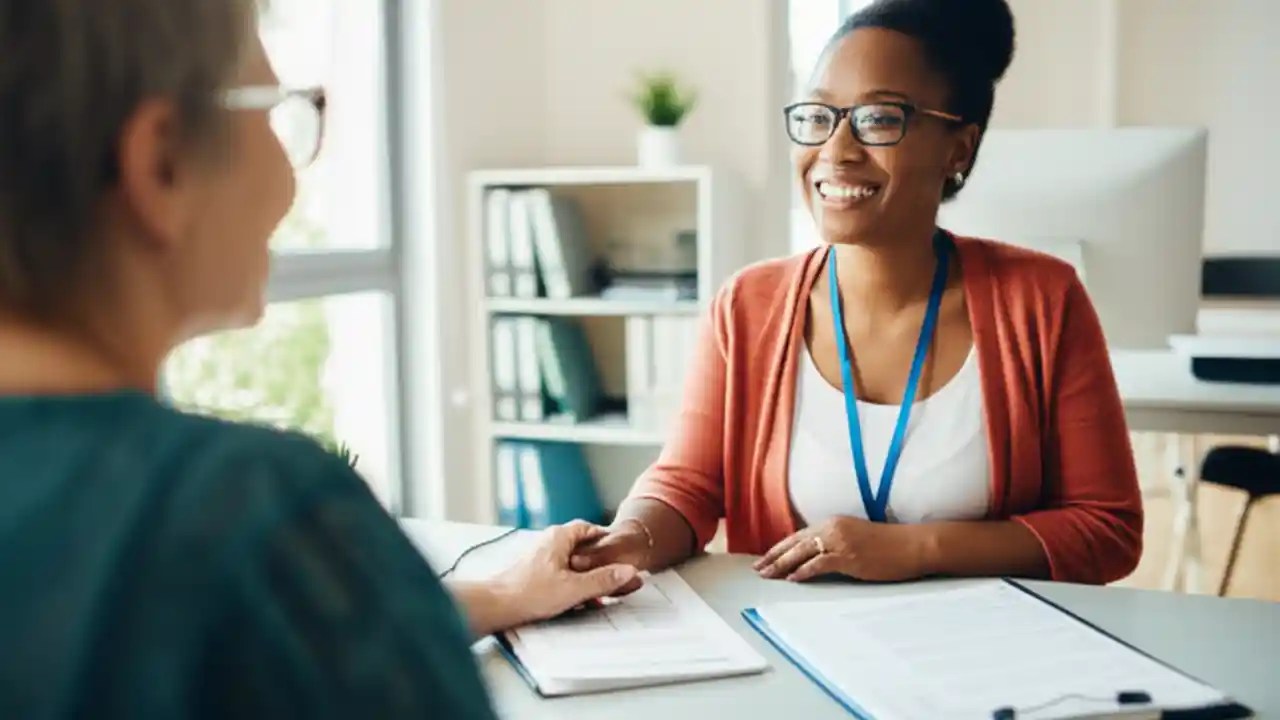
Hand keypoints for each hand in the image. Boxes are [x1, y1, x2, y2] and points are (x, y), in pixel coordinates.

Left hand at [494, 521, 641, 623]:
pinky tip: (576, 601)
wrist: (495, 605)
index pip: (589, 529)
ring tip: (597, 593)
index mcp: (558, 537)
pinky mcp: (532, 572)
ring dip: (585, 576)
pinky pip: (559, 573)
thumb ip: (603, 580)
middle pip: (580, 546)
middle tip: (612, 574)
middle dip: (597, 562)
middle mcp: (547, 542)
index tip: (618, 551)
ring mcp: (539, 557)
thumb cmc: (528, 594)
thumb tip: (628, 571)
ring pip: (570, 562)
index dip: (605, 540)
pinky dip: (571, 583)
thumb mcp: (574, 588)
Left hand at [752, 516, 931, 582]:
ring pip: (802, 553)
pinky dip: (803, 571)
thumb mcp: (856, 537)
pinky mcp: (848, 557)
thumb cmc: (888, 544)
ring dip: (782, 565)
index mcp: (833, 522)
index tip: (766, 557)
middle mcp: (833, 529)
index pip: (799, 535)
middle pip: (795, 543)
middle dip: (774, 556)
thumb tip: (817, 556)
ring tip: (768, 576)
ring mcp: (840, 542)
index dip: (780, 547)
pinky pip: (819, 564)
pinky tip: (793, 579)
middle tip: (758, 568)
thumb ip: (835, 542)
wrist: (912, 545)